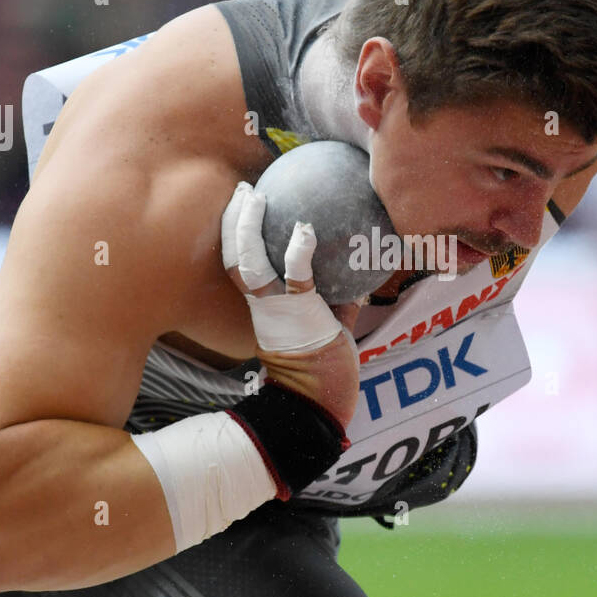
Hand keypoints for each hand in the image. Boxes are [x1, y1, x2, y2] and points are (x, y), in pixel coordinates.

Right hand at [221, 182, 362, 426]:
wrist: (319, 404)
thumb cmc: (326, 372)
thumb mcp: (330, 329)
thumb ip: (339, 301)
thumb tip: (363, 274)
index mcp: (266, 309)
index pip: (245, 267)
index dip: (241, 237)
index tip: (247, 209)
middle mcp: (263, 307)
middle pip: (234, 258)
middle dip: (233, 223)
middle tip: (245, 192)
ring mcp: (275, 310)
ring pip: (247, 263)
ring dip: (247, 227)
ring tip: (256, 197)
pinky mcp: (297, 314)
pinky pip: (296, 275)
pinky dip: (299, 250)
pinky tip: (306, 229)